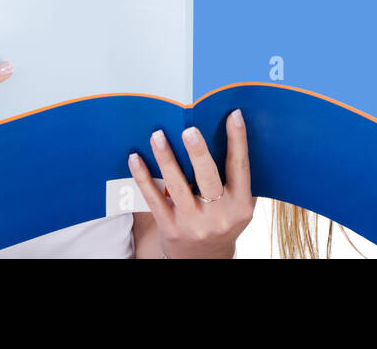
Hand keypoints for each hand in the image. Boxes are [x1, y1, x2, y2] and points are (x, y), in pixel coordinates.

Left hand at [127, 110, 256, 257]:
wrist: (205, 260)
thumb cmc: (223, 221)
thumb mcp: (239, 206)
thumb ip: (237, 179)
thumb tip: (231, 132)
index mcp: (240, 204)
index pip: (240, 168)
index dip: (238, 140)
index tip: (233, 115)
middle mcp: (219, 215)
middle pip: (208, 178)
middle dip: (198, 153)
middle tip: (189, 129)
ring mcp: (193, 223)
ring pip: (178, 186)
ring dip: (166, 158)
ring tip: (158, 135)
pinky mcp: (170, 229)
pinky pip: (154, 199)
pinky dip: (143, 177)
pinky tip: (136, 158)